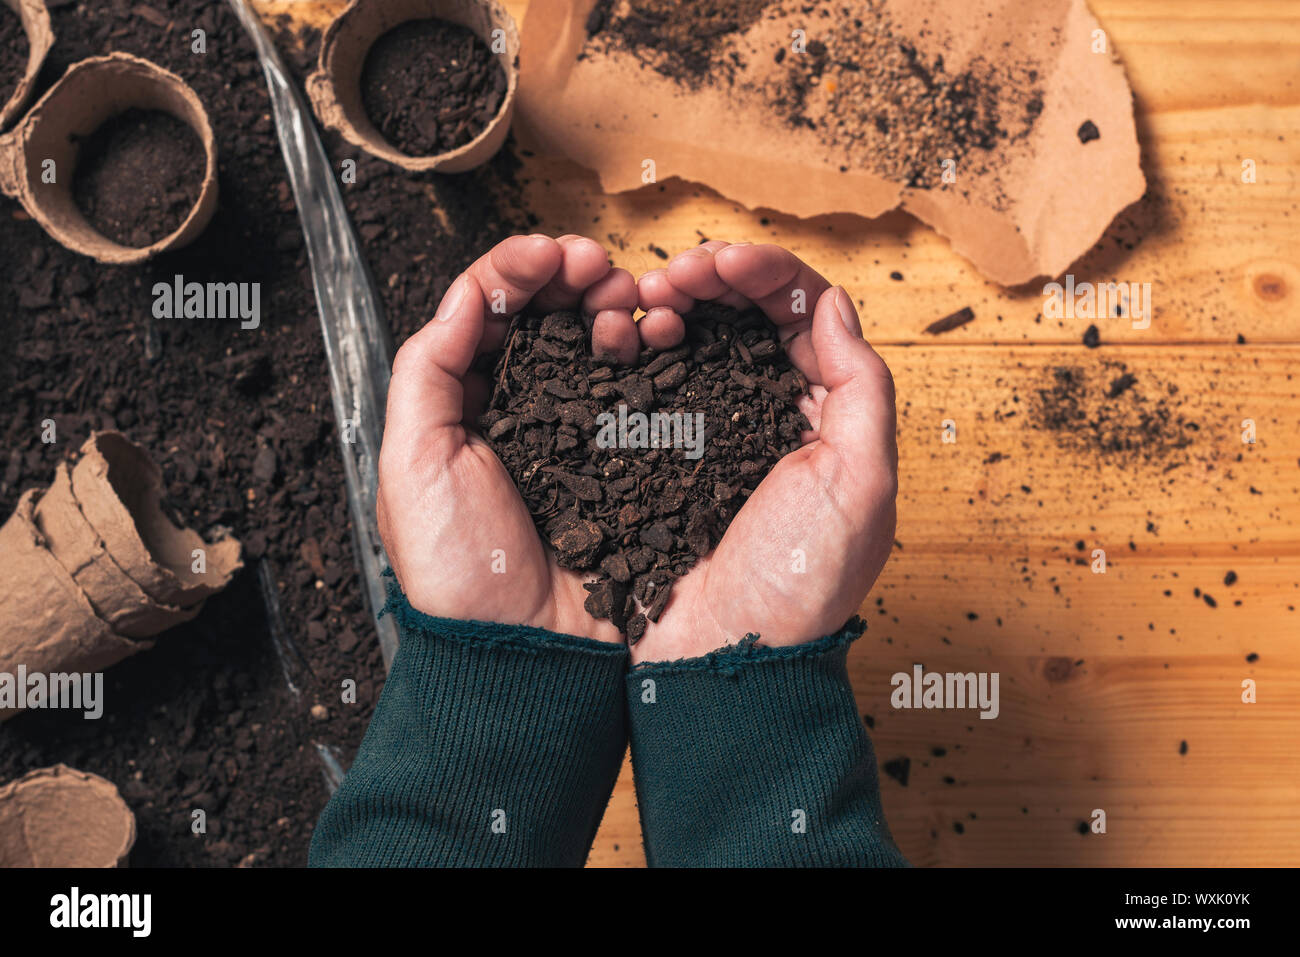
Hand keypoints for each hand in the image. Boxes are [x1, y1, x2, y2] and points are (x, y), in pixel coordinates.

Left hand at [376, 234, 639, 641]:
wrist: (525, 649)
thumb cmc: (459, 570)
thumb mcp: (413, 464)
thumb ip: (428, 372)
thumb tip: (466, 294)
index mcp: (463, 403)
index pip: (489, 309)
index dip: (520, 268)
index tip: (553, 252)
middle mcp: (521, 407)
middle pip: (547, 313)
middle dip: (573, 274)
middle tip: (602, 267)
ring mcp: (577, 429)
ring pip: (593, 340)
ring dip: (611, 302)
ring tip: (629, 299)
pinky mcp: (623, 455)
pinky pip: (635, 386)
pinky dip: (645, 347)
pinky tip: (653, 332)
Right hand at [628, 242, 897, 662]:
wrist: (723, 658)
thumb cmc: (799, 583)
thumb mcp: (861, 482)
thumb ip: (860, 386)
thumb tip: (833, 302)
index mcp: (824, 414)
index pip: (802, 313)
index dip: (766, 272)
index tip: (724, 260)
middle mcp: (768, 414)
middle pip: (744, 314)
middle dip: (713, 276)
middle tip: (675, 273)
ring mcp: (710, 432)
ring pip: (697, 338)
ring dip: (674, 301)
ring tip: (646, 298)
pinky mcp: (659, 453)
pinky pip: (652, 379)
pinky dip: (641, 344)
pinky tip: (627, 333)